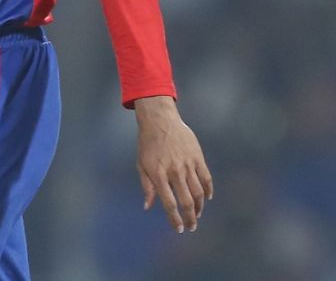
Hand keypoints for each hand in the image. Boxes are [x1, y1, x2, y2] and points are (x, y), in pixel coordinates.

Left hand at [134, 96, 213, 232]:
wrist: (160, 120)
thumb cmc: (147, 143)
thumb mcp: (141, 164)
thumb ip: (146, 186)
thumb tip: (148, 207)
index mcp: (158, 173)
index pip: (169, 203)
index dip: (175, 219)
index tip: (179, 229)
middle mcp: (174, 171)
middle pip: (186, 201)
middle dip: (190, 218)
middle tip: (191, 227)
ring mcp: (187, 164)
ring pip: (199, 192)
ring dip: (200, 207)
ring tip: (197, 214)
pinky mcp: (197, 157)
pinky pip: (206, 178)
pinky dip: (208, 190)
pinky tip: (206, 198)